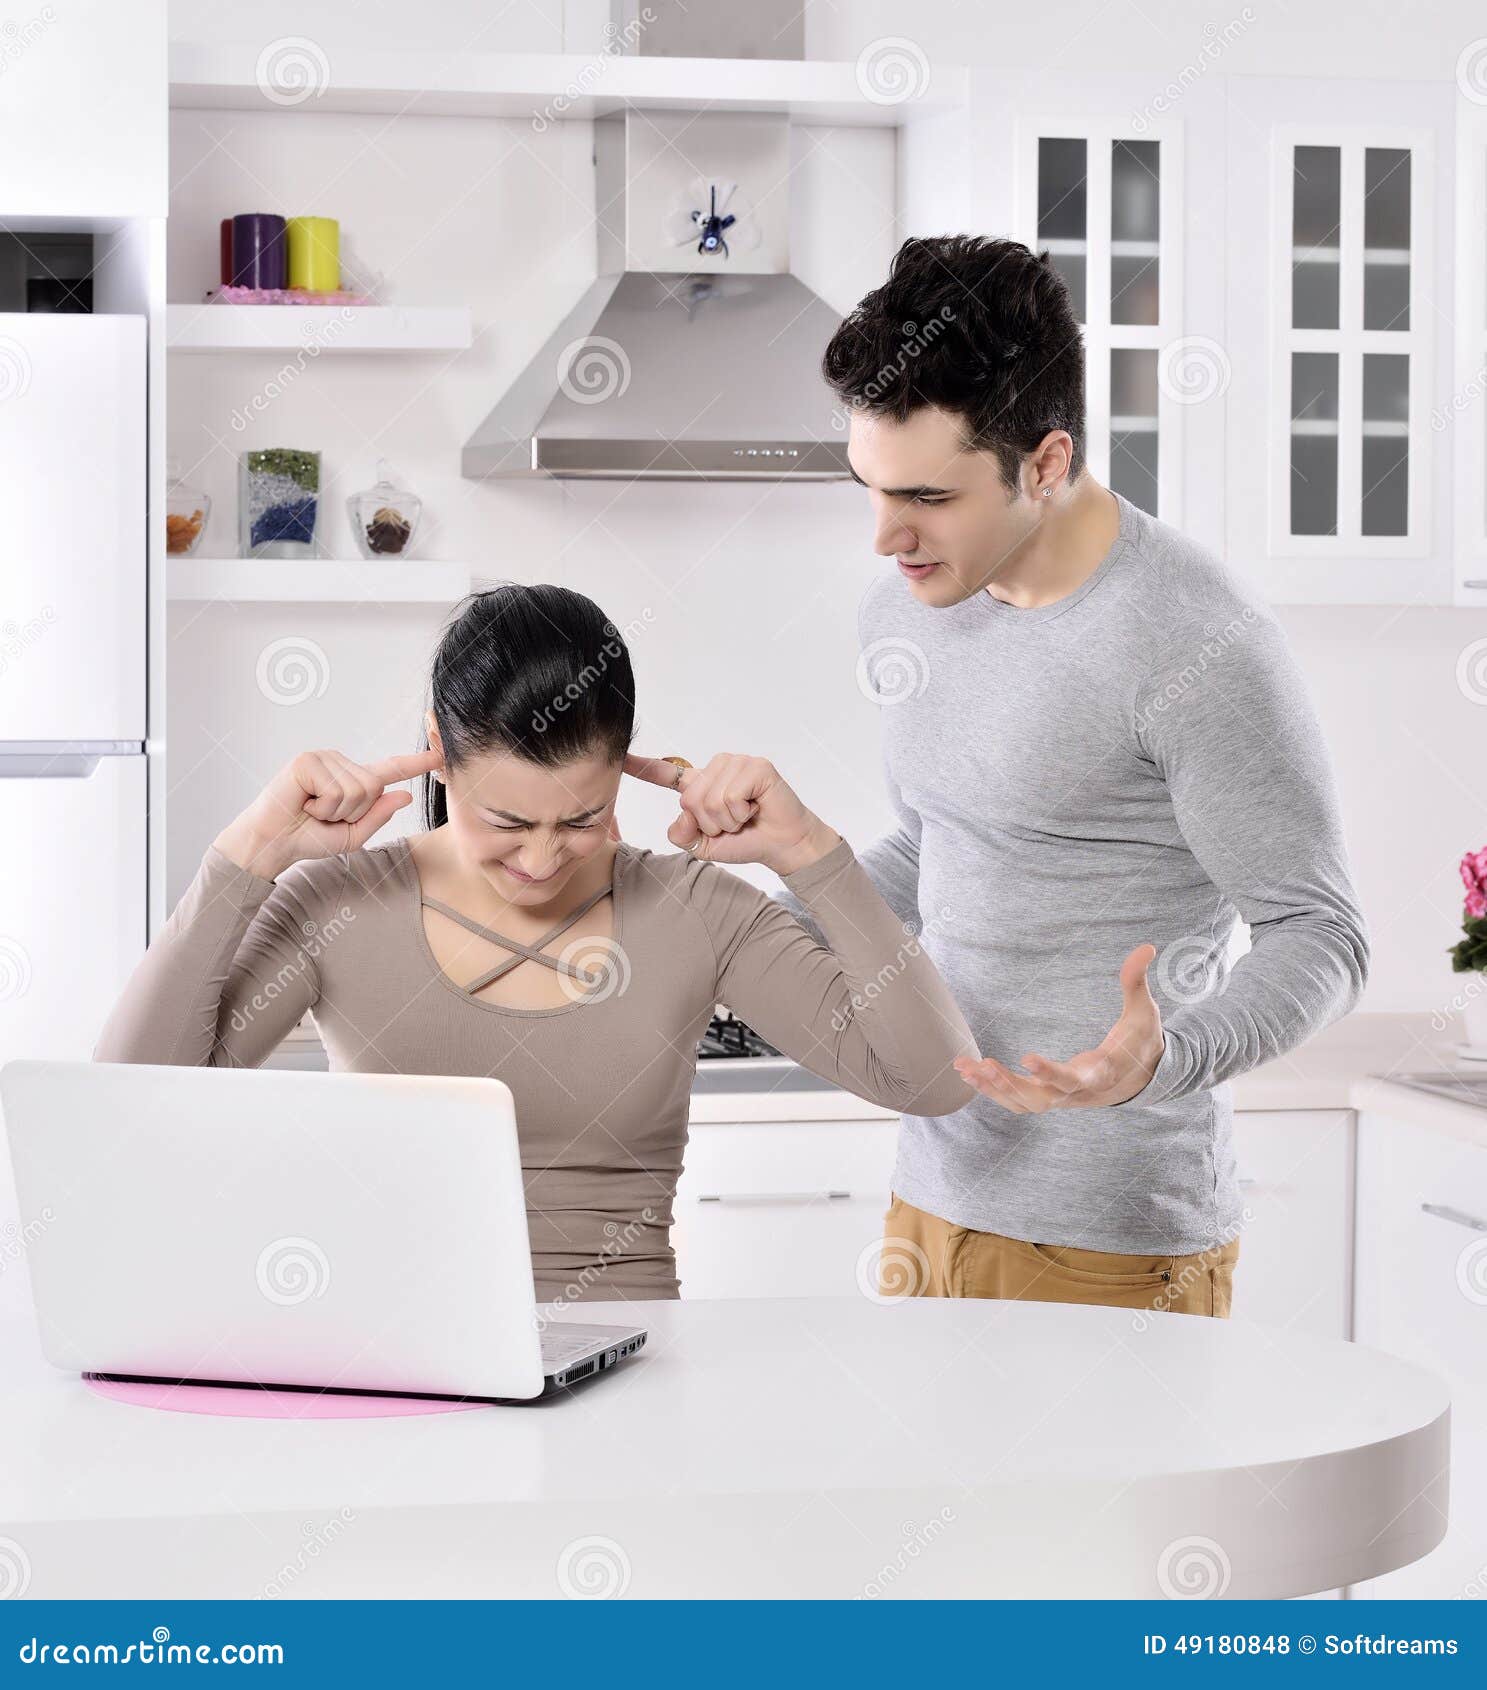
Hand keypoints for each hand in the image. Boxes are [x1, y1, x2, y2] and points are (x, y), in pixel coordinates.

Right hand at [213, 746, 444, 879]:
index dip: (417, 762)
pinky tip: (303, 803)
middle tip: (323, 816)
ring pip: (358, 789)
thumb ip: (379, 816)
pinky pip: (337, 789)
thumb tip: (405, 795)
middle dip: (353, 812)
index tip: (441, 755)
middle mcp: (341, 764)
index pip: (391, 768)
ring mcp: (324, 758)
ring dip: (336, 811)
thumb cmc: (308, 838)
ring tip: (311, 810)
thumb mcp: (353, 835)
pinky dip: (322, 806)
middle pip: (375, 787)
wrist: (273, 845)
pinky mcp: (308, 760)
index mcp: (354, 781)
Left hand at [623, 752, 839, 874]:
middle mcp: (716, 768)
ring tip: (746, 816)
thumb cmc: (746, 842)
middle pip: (689, 799)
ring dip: (728, 820)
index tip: (619, 758)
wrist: (782, 847)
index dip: (641, 767)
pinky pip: (731, 795)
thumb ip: (683, 834)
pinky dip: (742, 812)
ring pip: (709, 798)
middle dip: (711, 823)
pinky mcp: (756, 766)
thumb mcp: (704, 845)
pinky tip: (756, 808)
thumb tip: (683, 815)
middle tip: (734, 823)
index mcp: (700, 784)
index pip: (666, 774)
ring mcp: (737, 763)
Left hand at [954, 944, 1163, 1111]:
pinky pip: (1018, 1101)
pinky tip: (970, 1074)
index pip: (1076, 1078)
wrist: (1142, 1076)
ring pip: (1024, 1104)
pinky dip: (994, 1091)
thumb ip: (1137, 981)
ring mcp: (1063, 1098)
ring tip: (965, 1067)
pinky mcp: (1051, 1096)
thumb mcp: (1144, 1011)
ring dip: (993, 1088)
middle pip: (1042, 1099)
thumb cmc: (1141, 1039)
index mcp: (1103, 1073)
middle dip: (1011, 1085)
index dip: (1052, 1072)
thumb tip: (1147, 947)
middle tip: (984, 1063)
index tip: (1027, 1057)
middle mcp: (1080, 1092)